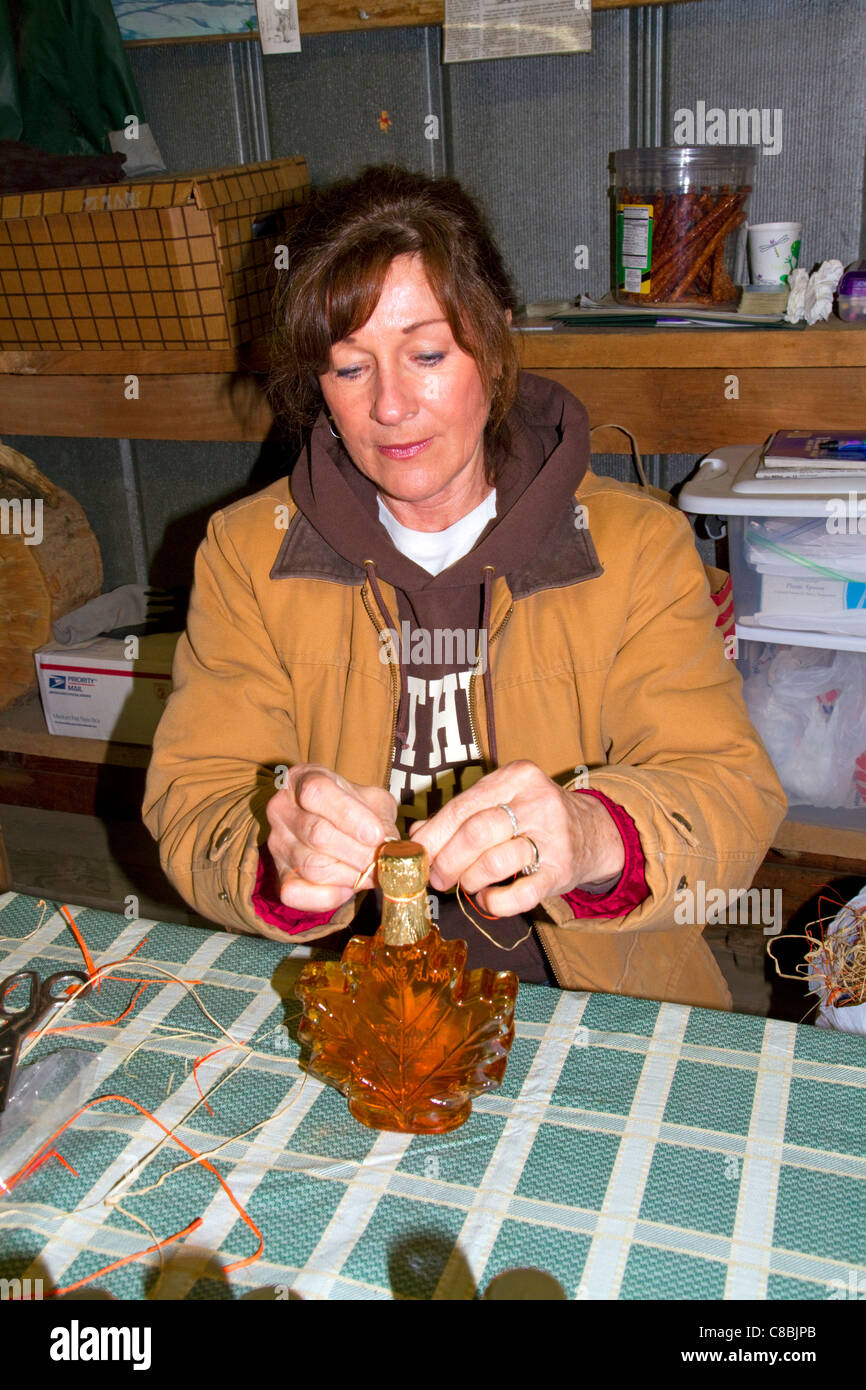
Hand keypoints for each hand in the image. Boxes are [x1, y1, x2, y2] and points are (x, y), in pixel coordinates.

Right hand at [266, 764, 400, 911]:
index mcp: (303, 779)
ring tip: (372, 873)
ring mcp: (277, 844)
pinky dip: (328, 897)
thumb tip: (395, 844)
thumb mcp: (373, 801)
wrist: (332, 829)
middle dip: (358, 852)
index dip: (348, 815)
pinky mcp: (279, 875)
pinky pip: (298, 894)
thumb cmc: (355, 810)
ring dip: (350, 875)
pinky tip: (348, 889)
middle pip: (316, 834)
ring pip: (312, 866)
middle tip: (383, 861)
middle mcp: (281, 809)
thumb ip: (384, 818)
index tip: (376, 835)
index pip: (317, 793)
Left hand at [408, 760, 623, 916]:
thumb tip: (416, 835)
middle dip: (446, 860)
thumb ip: (461, 813)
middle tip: (436, 877)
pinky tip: (487, 898)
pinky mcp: (562, 871)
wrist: (594, 833)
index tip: (417, 853)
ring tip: (466, 884)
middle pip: (475, 832)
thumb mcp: (502, 801)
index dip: (433, 834)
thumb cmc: (534, 817)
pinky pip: (521, 894)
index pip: (462, 806)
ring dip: (469, 879)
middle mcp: (537, 802)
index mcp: (516, 777)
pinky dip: (496, 901)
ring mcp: (553, 837)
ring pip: (494, 862)